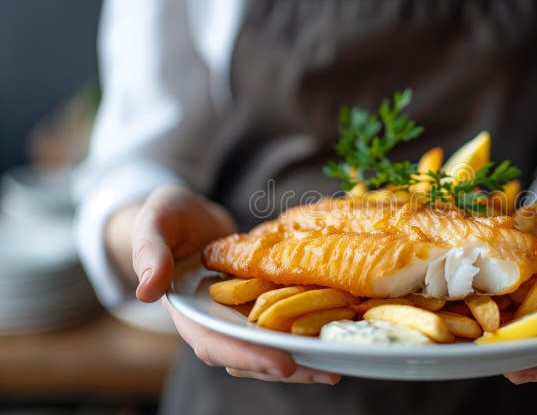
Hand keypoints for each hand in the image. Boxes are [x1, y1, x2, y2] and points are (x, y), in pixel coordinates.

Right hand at [126, 185, 339, 383]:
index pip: (216, 343)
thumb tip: (146, 291)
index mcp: (187, 312)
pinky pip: (282, 324)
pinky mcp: (258, 307)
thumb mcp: (153, 224)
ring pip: (269, 347)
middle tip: (326, 371)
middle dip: (287, 367)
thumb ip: (149, 252)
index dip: (248, 357)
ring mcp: (238, 318)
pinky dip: (306, 331)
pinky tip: (336, 332)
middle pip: (250, 356)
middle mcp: (215, 323)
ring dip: (302, 359)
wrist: (188, 217)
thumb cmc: (167, 217)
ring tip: (338, 363)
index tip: (282, 365)